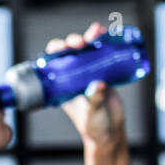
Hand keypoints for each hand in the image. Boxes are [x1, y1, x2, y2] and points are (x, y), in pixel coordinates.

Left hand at [45, 22, 126, 154]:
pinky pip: (102, 53)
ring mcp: (89, 72)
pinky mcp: (103, 72)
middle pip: (69, 51)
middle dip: (73, 42)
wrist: (111, 132)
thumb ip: (93, 99)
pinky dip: (104, 43)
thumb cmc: (94, 127)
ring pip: (86, 49)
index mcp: (63, 85)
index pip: (54, 61)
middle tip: (81, 43)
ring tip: (96, 32)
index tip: (64, 47)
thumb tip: (98, 84)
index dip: (57, 51)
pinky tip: (106, 34)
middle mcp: (73, 75)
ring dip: (90, 38)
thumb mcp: (91, 114)